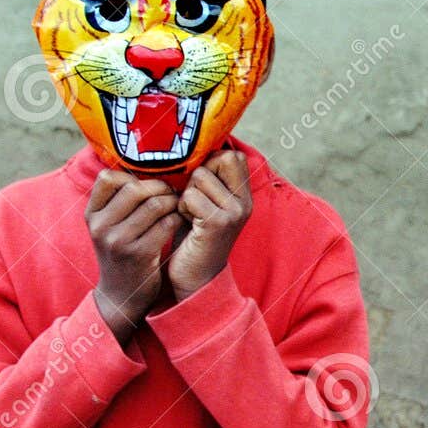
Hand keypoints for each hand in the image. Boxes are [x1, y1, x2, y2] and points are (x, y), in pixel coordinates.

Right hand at [86, 170, 181, 343]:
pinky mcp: (140, 254)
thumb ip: (118, 200)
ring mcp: (119, 241)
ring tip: (177, 207)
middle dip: (160, 187)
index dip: (132, 176)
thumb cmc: (122, 251)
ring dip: (173, 202)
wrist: (122, 295)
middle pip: (136, 188)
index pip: (108, 178)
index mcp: (92, 215)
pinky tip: (179, 222)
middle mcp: (101, 226)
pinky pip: (167, 224)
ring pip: (155, 204)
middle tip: (171, 193)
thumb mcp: (109, 226)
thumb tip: (143, 163)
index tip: (148, 185)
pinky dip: (178, 219)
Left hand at [167, 150, 252, 301]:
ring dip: (186, 194)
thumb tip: (198, 147)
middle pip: (220, 159)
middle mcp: (244, 203)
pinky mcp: (217, 223)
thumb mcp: (207, 205)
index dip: (211, 163)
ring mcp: (234, 212)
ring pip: (200, 177)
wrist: (195, 280)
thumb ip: (210, 180)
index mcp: (244, 197)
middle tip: (195, 201)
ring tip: (190, 215)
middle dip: (198, 176)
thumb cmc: (194, 239)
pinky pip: (191, 196)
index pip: (233, 156)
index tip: (201, 186)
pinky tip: (186, 224)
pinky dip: (182, 207)